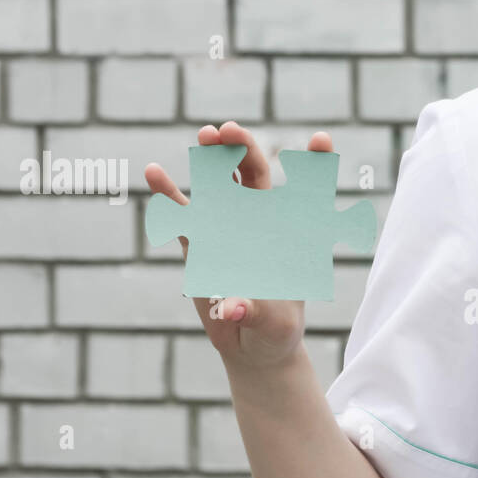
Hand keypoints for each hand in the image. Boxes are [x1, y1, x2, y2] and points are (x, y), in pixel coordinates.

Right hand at [143, 120, 333, 369]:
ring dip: (211, 157)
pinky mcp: (200, 243)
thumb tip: (232, 309)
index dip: (317, 164)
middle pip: (252, 174)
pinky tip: (154, 173)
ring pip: (218, 183)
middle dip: (243, 148)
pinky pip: (183, 214)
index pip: (307, 192)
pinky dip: (169, 193)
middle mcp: (259, 222)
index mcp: (290, 234)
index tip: (322, 140)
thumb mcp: (274, 326)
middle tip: (229, 130)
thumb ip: (256, 313)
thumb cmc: (276, 332)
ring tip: (205, 135)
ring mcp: (227, 228)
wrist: (252, 347)